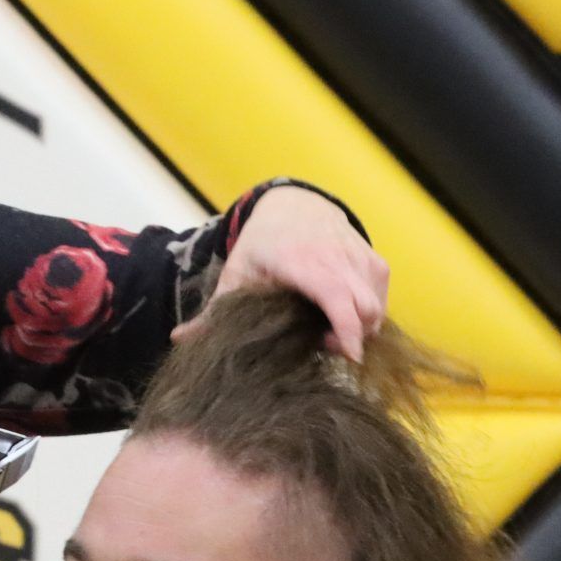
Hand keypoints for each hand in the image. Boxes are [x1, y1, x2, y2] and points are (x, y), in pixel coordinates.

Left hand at [178, 183, 389, 361]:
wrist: (294, 206)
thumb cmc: (262, 245)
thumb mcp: (236, 274)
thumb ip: (213, 312)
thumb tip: (179, 340)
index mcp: (302, 261)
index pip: (337, 297)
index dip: (347, 330)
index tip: (346, 355)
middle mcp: (337, 257)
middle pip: (365, 309)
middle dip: (351, 336)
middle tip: (322, 344)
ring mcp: (360, 257)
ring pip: (377, 306)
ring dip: (360, 327)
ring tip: (329, 328)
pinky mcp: (374, 261)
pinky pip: (381, 297)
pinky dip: (369, 314)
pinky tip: (343, 315)